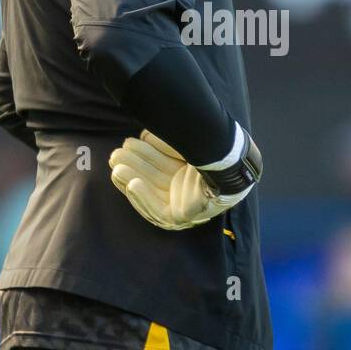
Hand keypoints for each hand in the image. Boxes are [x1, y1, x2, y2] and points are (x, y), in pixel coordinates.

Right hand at [108, 130, 246, 230]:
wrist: (233, 162)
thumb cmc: (212, 151)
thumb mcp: (184, 144)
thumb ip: (166, 142)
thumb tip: (146, 134)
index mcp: (189, 169)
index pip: (159, 165)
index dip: (142, 156)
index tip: (128, 144)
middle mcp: (186, 187)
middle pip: (152, 177)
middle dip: (132, 166)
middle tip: (116, 155)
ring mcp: (186, 202)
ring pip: (151, 191)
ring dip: (132, 179)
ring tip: (118, 167)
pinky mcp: (184, 215)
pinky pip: (158, 210)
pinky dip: (144, 197)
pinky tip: (133, 184)